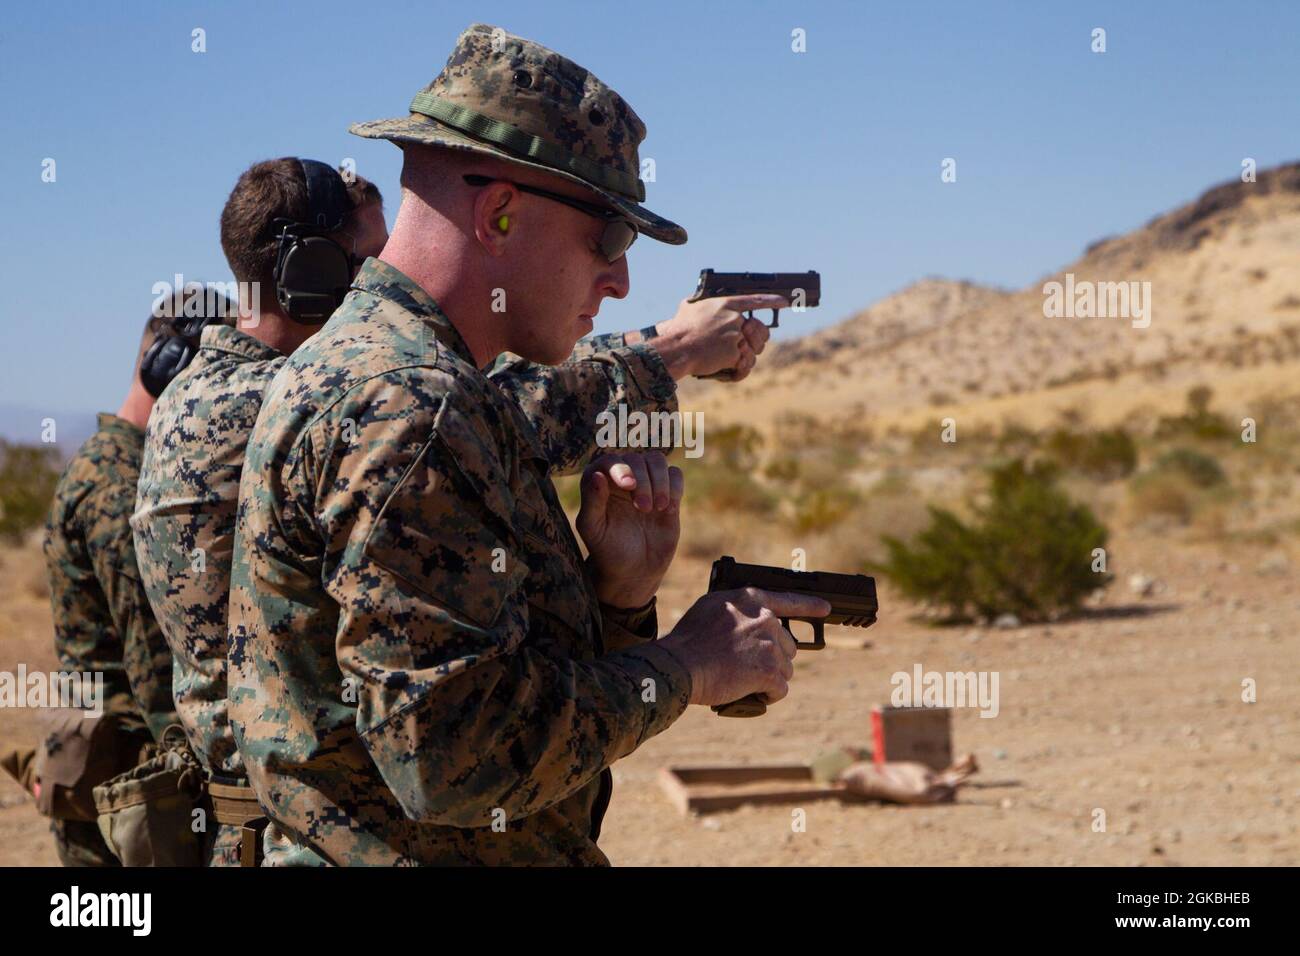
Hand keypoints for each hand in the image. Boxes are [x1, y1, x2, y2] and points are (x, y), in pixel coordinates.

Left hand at [576, 451, 683, 607]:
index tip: (628, 485)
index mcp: (599, 483)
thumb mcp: (594, 529)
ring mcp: (646, 484)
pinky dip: (674, 487)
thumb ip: (592, 501)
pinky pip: (675, 474)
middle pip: (636, 458)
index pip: (609, 460)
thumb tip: (596, 475)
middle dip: (643, 480)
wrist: (634, 571)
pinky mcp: (667, 493)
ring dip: (660, 480)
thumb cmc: (607, 550)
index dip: (621, 467)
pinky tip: (667, 509)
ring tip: (657, 508)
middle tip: (643, 508)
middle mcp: (622, 478)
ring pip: (657, 460)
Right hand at [650, 294, 783, 380]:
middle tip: (749, 346)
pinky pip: (744, 366)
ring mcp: (737, 337)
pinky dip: (739, 371)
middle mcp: (735, 319)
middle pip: (761, 330)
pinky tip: (732, 371)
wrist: (676, 348)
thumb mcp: (688, 307)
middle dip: (758, 340)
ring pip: (754, 350)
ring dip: (746, 357)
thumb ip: (699, 304)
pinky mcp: (734, 355)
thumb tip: (694, 302)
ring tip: (732, 360)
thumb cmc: (679, 328)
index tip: (784, 302)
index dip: (772, 301)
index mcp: (726, 304)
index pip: (756, 300)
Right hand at [656, 588, 830, 707]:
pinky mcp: (770, 671)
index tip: (825, 608)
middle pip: (787, 646)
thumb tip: (746, 622)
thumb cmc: (688, 640)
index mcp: (750, 600)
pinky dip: (768, 696)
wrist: (679, 664)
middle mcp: (765, 619)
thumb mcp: (710, 608)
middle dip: (772, 660)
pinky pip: (780, 689)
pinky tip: (751, 694)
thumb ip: (736, 611)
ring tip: (741, 679)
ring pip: (785, 670)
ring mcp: (769, 645)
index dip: (809, 605)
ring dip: (768, 679)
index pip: (788, 600)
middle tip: (745, 666)